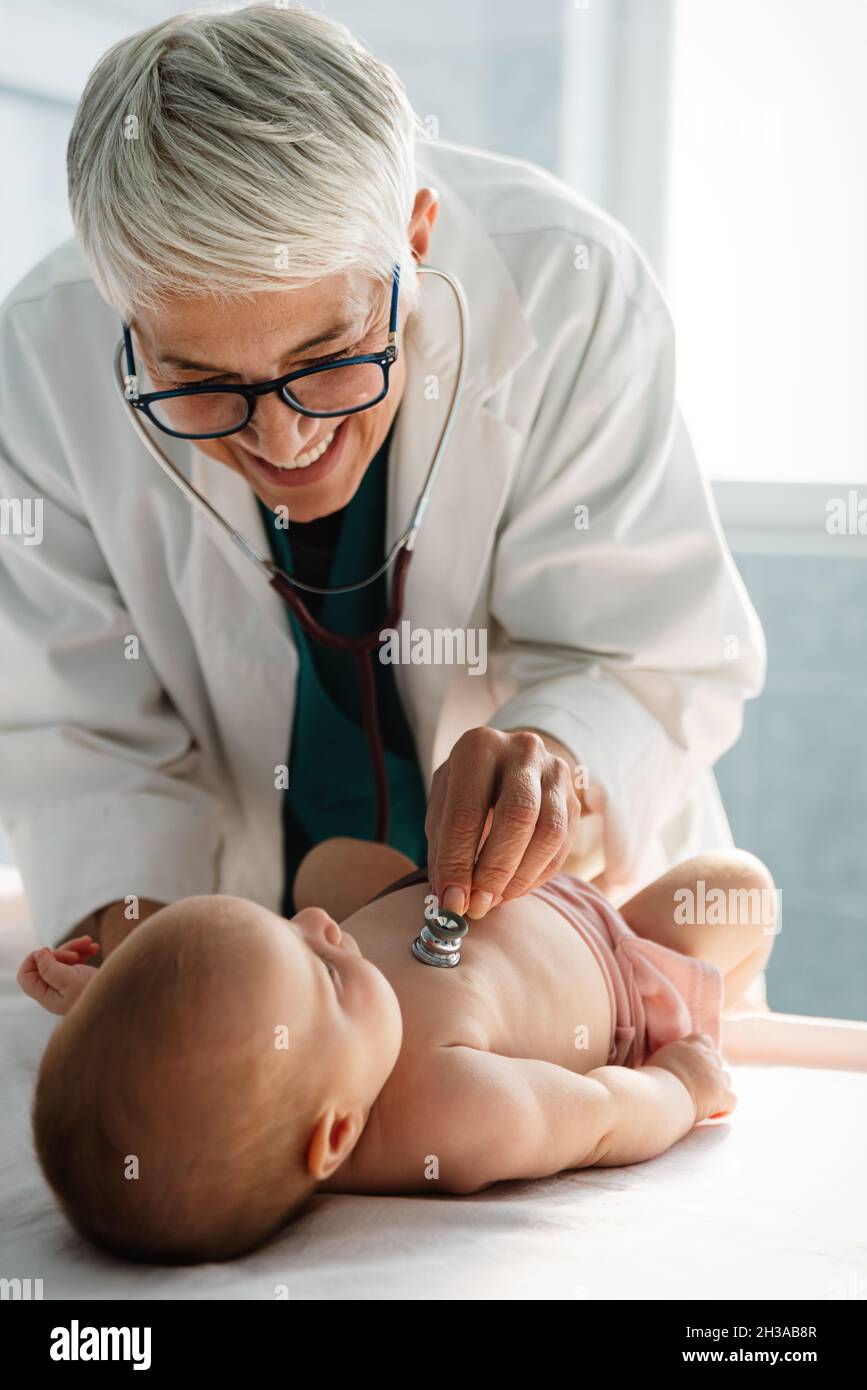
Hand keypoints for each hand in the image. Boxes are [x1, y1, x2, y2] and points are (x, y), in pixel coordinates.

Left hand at [16, 935, 99, 1015]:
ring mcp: (68, 986)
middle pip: (45, 964)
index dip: (34, 960)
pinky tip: (95, 948)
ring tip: (90, 944)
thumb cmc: (97, 994)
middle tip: (75, 955)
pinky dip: (83, 952)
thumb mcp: (70, 980)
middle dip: (60, 952)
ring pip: (61, 960)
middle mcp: (55, 992)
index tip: (50, 953)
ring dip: (74, 949)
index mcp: (48, 996)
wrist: (124, 1000)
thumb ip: (50, 968)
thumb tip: (38, 954)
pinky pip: (75, 962)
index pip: (26, 975)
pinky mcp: (80, 981)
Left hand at [425, 727, 581, 918]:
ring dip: (521, 877)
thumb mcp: (443, 805)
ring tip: (494, 900)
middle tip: (477, 905)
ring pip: (550, 832)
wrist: (506, 763)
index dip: (457, 862)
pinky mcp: (575, 797)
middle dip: (495, 869)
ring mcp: (555, 772)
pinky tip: (513, 889)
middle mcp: (522, 751)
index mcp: (478, 747)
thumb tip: (449, 902)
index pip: (467, 811)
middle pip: (518, 816)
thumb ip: (443, 849)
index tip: (450, 900)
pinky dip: (538, 876)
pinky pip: (563, 845)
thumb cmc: (466, 789)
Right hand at [646, 1033, 736, 1122]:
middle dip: (710, 1072)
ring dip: (717, 1089)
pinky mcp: (721, 1095)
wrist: (656, 1097)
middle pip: (717, 1060)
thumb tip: (661, 1070)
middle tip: (697, 1088)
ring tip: (703, 1102)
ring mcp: (715, 1075)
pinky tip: (711, 1116)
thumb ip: (666, 1061)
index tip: (694, 1066)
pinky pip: (732, 1101)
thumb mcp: (654, 1062)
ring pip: (726, 1079)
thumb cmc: (646, 1083)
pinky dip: (724, 1109)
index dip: (703, 1052)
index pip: (703, 1040)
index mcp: (686, 1046)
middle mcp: (704, 1057)